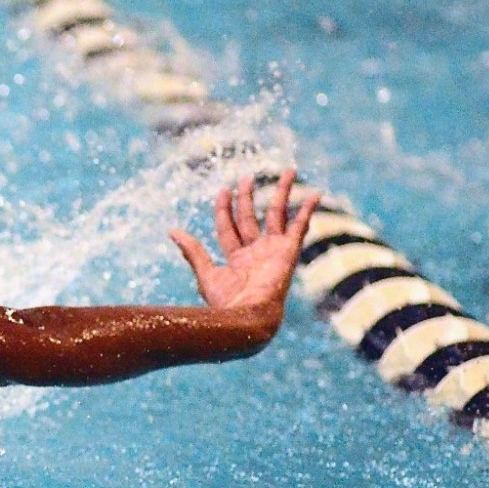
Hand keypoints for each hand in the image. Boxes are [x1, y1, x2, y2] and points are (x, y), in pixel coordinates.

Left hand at [168, 168, 320, 310]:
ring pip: (277, 214)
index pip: (229, 227)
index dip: (224, 208)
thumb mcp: (205, 273)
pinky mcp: (289, 251)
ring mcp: (274, 250)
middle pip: (251, 217)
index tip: (222, 190)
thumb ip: (192, 251)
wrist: (248, 316)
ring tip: (289, 171)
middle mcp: (256, 251)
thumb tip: (172, 231)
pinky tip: (315, 194)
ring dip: (282, 192)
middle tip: (245, 177)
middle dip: (247, 197)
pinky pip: (300, 226)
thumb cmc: (226, 302)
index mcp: (236, 258)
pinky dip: (307, 210)